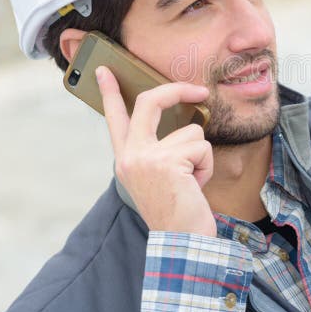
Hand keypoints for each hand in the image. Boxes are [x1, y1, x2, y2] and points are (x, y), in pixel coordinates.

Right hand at [95, 65, 215, 236]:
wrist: (181, 241)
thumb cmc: (177, 208)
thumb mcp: (162, 175)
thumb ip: (162, 149)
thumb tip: (186, 124)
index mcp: (127, 159)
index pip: (115, 118)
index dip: (110, 92)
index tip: (104, 70)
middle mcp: (130, 156)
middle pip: (150, 102)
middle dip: (177, 90)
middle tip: (200, 90)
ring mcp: (146, 158)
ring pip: (191, 131)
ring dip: (201, 156)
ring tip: (192, 181)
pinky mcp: (166, 162)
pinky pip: (201, 147)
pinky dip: (206, 166)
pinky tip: (196, 186)